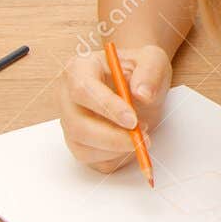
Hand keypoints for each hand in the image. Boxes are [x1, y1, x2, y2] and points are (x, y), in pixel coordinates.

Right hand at [58, 43, 170, 172]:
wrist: (136, 85)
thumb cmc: (139, 70)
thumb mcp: (153, 59)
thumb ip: (150, 71)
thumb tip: (142, 94)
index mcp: (79, 68)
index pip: (83, 90)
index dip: (107, 107)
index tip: (132, 120)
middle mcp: (67, 97)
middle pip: (77, 125)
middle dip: (112, 137)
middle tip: (142, 137)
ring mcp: (70, 122)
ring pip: (82, 147)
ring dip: (116, 150)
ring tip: (141, 136)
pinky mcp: (80, 143)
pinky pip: (94, 161)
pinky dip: (117, 159)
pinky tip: (131, 144)